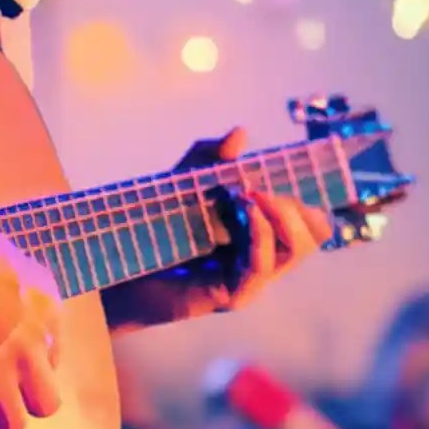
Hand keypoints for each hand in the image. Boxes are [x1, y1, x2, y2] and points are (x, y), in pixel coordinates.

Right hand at [0, 210, 62, 428]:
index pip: (54, 361)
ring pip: (12, 425)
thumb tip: (20, 325)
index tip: (7, 357)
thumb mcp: (14, 265)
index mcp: (48, 312)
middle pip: (46, 404)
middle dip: (24, 400)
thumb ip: (26, 301)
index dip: (28, 364)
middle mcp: (31, 346)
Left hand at [101, 128, 332, 329]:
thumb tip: (239, 133)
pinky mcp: (232, 295)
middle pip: (312, 234)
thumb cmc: (150, 232)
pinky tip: (244, 208)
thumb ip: (208, 159)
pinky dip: (259, 232)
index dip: (308, 193)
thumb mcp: (180, 185)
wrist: (116, 275)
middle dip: (296, 203)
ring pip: (294, 249)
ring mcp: (250, 280)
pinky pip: (262, 266)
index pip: (308, 218)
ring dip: (279, 214)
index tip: (286, 169)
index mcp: (259, 234)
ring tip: (249, 194)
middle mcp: (262, 258)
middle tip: (261, 187)